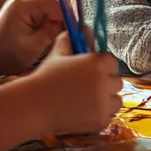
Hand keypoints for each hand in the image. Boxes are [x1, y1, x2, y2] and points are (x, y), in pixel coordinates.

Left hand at [0, 0, 65, 76]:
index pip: (56, 3)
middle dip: (60, 20)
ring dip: (53, 22)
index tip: (72, 32)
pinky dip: (47, 22)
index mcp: (24, 4)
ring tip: (48, 38)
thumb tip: (72, 24)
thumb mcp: (35, 46)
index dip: (67, 17)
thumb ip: (54, 31)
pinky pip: (45, 11)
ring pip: (52, 8)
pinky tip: (42, 34)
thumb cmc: (8, 54)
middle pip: (55, 4)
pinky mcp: (26, 6)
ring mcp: (25, 0)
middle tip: (59, 38)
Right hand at [0, 34, 122, 150]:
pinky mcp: (101, 120)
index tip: (92, 73)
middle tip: (87, 89)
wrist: (34, 105)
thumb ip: (69, 40)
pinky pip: (108, 116)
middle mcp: (105, 81)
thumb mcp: (57, 54)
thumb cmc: (45, 78)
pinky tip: (83, 113)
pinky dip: (99, 116)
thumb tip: (76, 30)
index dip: (103, 67)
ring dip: (106, 101)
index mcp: (97, 62)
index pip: (112, 62)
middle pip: (117, 82)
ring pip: (117, 100)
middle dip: (106, 85)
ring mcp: (104, 102)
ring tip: (87, 102)